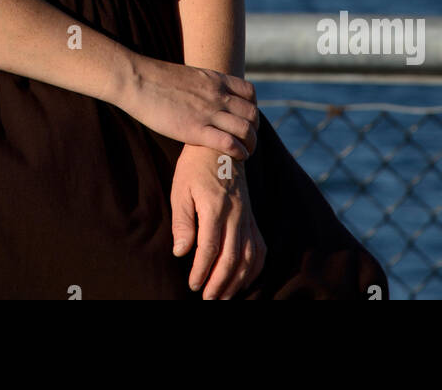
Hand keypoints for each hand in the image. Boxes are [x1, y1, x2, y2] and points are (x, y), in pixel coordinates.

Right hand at [119, 55, 258, 158]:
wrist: (138, 80)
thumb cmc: (155, 80)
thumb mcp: (188, 76)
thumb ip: (202, 86)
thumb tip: (204, 96)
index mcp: (215, 80)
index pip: (249, 93)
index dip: (252, 108)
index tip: (246, 120)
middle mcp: (217, 95)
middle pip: (252, 114)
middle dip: (254, 130)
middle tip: (248, 141)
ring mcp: (208, 112)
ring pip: (246, 130)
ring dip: (251, 144)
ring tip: (246, 153)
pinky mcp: (196, 129)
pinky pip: (229, 143)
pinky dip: (239, 152)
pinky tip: (237, 157)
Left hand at [171, 143, 266, 298]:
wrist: (222, 144)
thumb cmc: (195, 166)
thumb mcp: (181, 189)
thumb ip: (182, 222)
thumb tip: (182, 253)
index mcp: (216, 207)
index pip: (210, 248)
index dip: (202, 270)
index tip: (193, 285)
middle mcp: (237, 214)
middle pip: (232, 258)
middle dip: (220, 283)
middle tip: (207, 298)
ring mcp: (248, 216)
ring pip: (249, 257)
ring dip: (237, 281)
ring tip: (223, 295)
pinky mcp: (252, 217)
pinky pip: (260, 247)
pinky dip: (254, 268)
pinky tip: (244, 279)